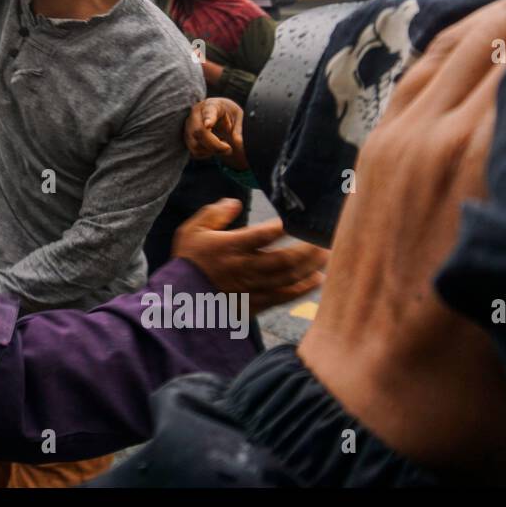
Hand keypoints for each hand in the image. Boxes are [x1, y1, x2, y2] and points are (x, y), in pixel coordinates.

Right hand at [175, 199, 326, 313]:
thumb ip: (214, 214)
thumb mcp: (192, 230)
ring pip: (289, 277)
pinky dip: (303, 288)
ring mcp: (252, 288)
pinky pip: (285, 296)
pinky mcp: (256, 304)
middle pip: (285, 259)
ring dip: (311, 266)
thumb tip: (234, 202)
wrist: (179, 300)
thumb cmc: (188, 261)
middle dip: (309, 248)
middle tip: (325, 237)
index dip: (283, 227)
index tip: (297, 218)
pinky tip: (317, 280)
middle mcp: (244, 268)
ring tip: (326, 255)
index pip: (263, 235)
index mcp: (229, 247)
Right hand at [183, 97, 246, 169]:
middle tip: (229, 149)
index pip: (208, 112)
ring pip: (196, 145)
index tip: (208, 125)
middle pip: (199, 132)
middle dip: (216, 145)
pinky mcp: (187, 140)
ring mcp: (188, 128)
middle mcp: (195, 116)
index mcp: (210, 106)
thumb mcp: (237, 115)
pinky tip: (215, 147)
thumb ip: (238, 128)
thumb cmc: (226, 112)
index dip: (208, 119)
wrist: (214, 113)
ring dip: (213, 150)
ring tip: (224, 146)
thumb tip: (238, 142)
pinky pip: (196, 153)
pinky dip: (208, 154)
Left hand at [297, 0, 505, 473]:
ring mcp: (392, 143)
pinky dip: (458, 45)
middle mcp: (430, 135)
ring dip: (504, 14)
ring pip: (454, 46)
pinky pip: (416, 77)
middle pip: (500, 34)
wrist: (369, 400)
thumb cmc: (469, 371)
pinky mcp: (372, 158)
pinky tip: (486, 40)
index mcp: (475, 158)